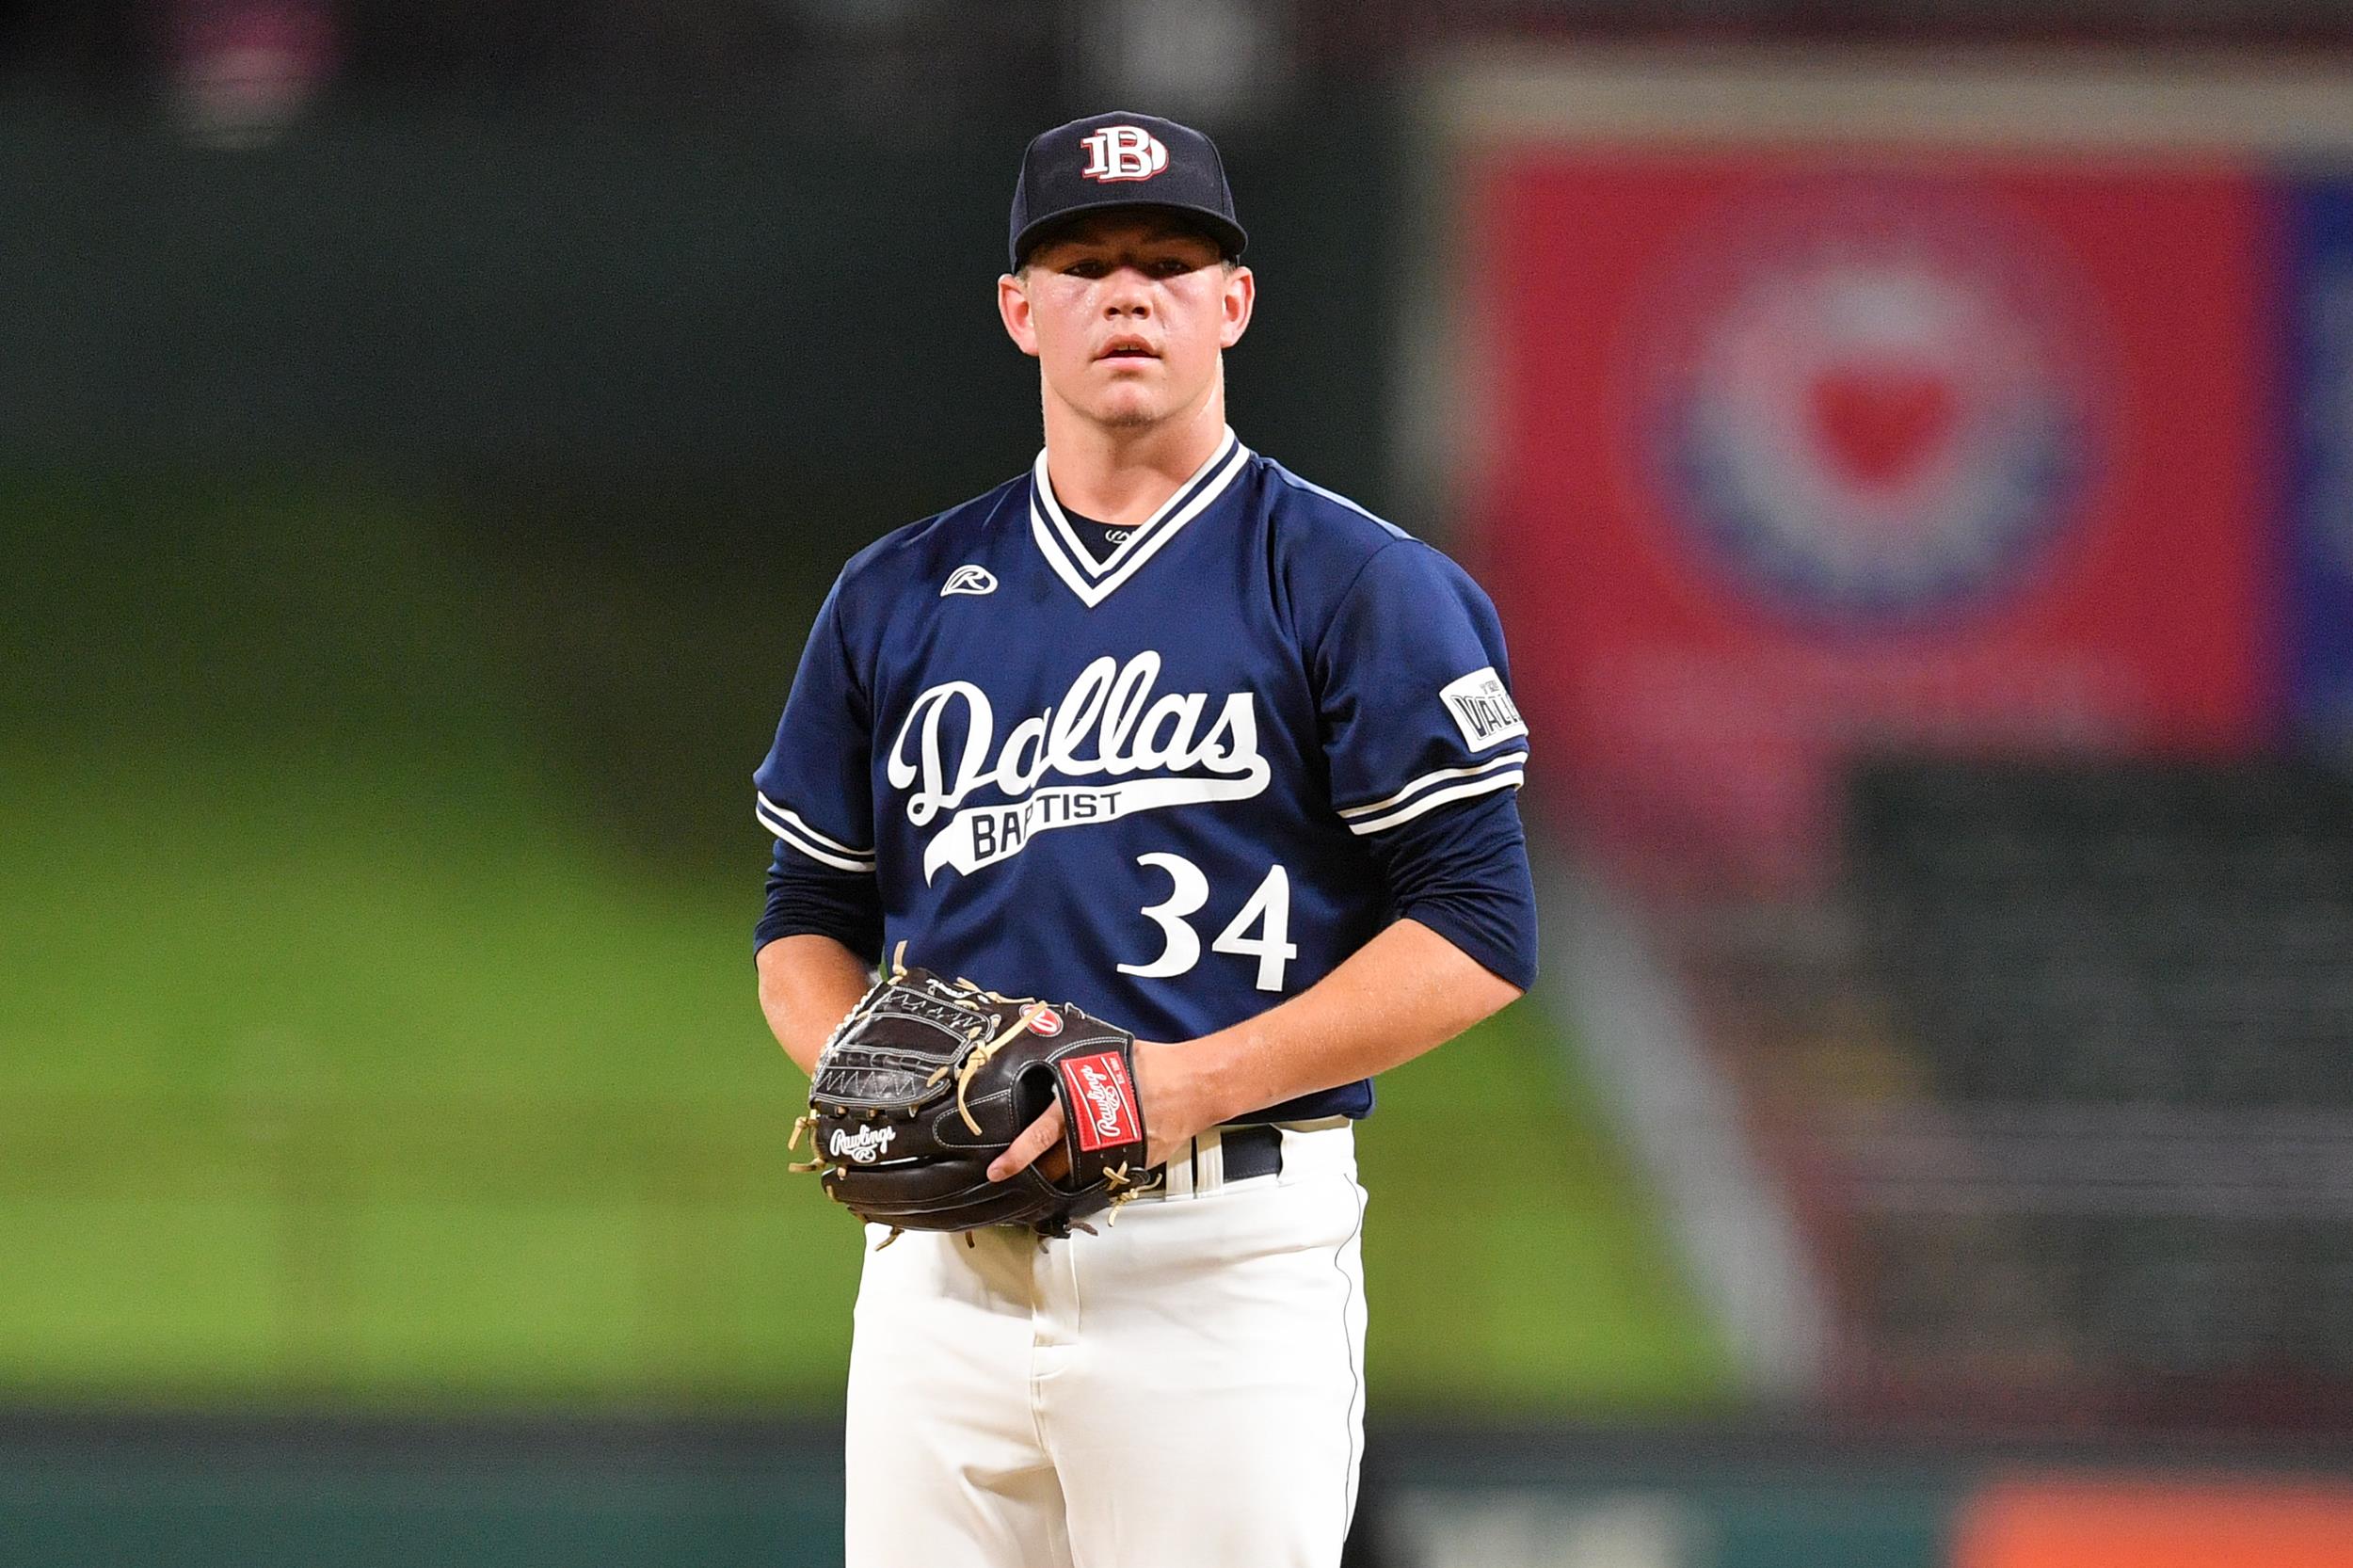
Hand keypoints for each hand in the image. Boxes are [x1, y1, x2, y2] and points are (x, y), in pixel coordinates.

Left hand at [986, 1039, 1215, 1182]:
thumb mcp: (1102, 1057)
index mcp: (1080, 1106)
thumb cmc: (1150, 1066)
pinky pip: (1103, 1176)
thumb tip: (1050, 1061)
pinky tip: (1085, 1170)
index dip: (1016, 1156)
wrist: (1192, 1085)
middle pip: (1054, 1169)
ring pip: (1077, 1179)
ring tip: (1046, 1180)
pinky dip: (1091, 1175)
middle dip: (1036, 1176)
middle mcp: (1095, 1136)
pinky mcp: (1134, 1166)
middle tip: (1017, 1179)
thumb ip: (1075, 1070)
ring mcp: (1115, 1156)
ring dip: (1061, 1179)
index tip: (997, 1170)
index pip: (1040, 1136)